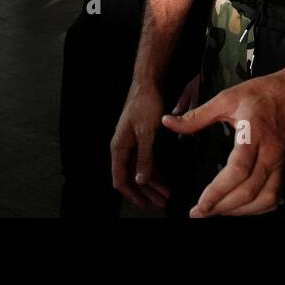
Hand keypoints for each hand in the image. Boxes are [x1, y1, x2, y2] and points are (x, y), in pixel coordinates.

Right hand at [110, 80, 171, 209]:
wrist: (149, 81)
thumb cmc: (145, 102)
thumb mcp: (147, 133)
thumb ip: (144, 157)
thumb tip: (140, 179)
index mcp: (119, 147)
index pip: (120, 179)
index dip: (132, 194)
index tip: (145, 204)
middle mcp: (124, 146)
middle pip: (132, 177)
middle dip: (146, 192)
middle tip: (161, 202)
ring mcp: (133, 141)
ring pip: (140, 168)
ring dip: (153, 182)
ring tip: (166, 193)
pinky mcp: (142, 136)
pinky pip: (146, 158)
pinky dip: (155, 169)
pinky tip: (163, 176)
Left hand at [162, 68, 284, 217]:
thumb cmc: (265, 93)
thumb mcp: (228, 97)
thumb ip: (198, 115)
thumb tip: (168, 122)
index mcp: (254, 133)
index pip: (238, 170)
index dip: (218, 192)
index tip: (199, 205)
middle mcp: (271, 152)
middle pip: (249, 191)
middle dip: (222, 207)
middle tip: (199, 213)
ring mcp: (281, 163)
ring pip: (264, 199)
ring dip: (239, 211)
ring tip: (217, 212)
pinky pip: (274, 197)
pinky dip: (257, 208)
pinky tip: (241, 208)